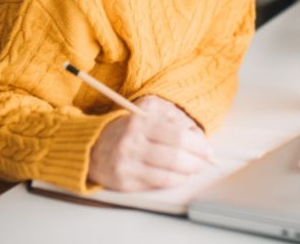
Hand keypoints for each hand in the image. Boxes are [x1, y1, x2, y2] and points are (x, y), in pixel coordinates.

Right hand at [88, 96, 212, 190]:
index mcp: (139, 123)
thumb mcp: (145, 114)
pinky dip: (175, 180)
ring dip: (188, 173)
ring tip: (193, 168)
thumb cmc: (126, 129)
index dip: (198, 145)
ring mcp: (128, 165)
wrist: (92, 147)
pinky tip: (179, 175)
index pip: (178, 136)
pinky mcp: (125, 183)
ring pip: (169, 174)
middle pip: (176, 157)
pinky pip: (158, 184)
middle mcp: (132, 144)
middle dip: (197, 161)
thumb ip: (171, 120)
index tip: (208, 149)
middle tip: (204, 161)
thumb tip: (198, 136)